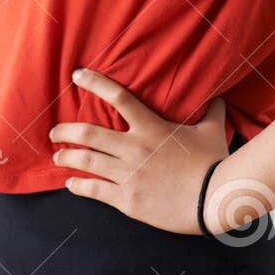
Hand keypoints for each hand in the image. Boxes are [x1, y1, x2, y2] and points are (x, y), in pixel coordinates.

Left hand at [48, 67, 229, 234]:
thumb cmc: (213, 163)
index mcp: (151, 127)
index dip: (95, 83)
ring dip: (67, 157)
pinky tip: (70, 184)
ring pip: (86, 161)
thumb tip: (219, 97)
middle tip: (55, 131)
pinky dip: (78, 185)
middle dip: (66, 130)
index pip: (118, 97)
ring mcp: (128, 175)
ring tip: (57, 155)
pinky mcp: (127, 199)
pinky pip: (95, 190)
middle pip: (89, 133)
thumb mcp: (213, 131)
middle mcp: (133, 148)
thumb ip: (212, 111)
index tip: (77, 74)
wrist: (214, 199)